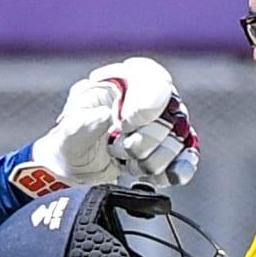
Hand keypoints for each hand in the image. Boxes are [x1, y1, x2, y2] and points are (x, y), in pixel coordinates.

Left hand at [26, 57, 199, 190]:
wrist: (74, 171)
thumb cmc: (70, 141)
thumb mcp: (69, 129)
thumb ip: (86, 121)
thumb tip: (107, 116)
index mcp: (124, 82)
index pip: (153, 79)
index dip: (146, 103)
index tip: (126, 123)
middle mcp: (149, 99)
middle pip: (170, 113)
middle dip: (143, 140)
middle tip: (116, 147)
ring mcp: (163, 125)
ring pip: (178, 140)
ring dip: (150, 159)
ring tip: (124, 160)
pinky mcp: (169, 150)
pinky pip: (186, 159)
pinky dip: (173, 171)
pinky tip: (156, 177)